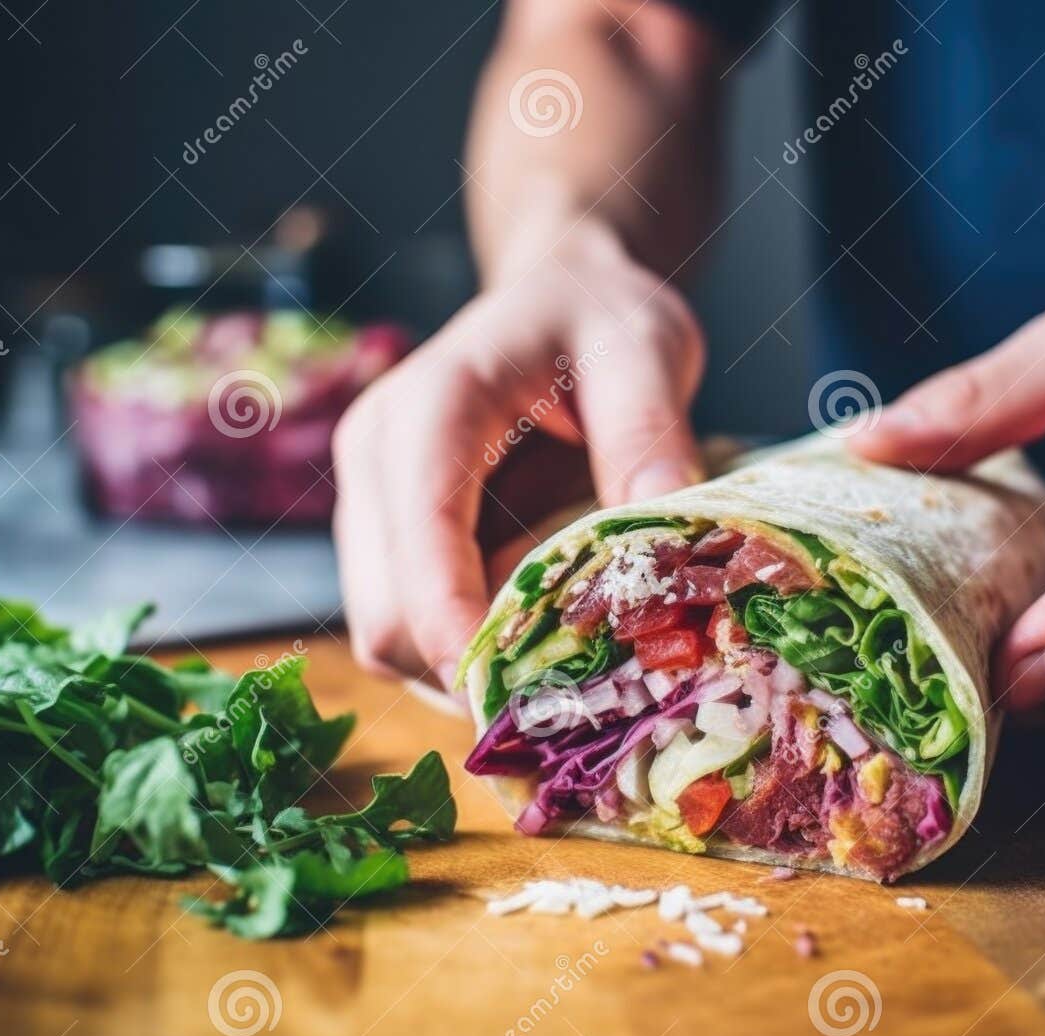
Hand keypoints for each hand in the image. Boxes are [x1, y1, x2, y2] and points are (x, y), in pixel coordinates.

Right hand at [333, 220, 705, 688]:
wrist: (563, 298)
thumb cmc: (599, 316)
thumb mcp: (643, 347)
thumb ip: (648, 429)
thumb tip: (667, 535)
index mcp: (427, 409)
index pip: (417, 533)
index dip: (456, 622)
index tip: (521, 697)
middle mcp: (378, 462)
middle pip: (385, 614)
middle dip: (465, 678)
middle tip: (567, 727)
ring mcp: (378, 507)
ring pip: (389, 638)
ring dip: (465, 684)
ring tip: (562, 711)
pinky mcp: (399, 544)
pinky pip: (415, 630)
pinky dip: (470, 666)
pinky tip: (543, 677)